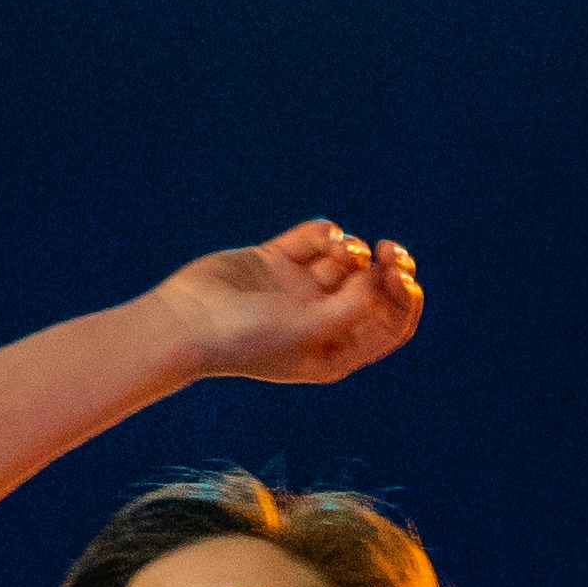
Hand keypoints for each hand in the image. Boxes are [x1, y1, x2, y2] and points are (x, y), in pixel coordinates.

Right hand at [162, 221, 423, 391]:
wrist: (184, 324)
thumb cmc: (247, 339)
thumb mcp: (308, 329)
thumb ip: (352, 306)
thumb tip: (384, 278)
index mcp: (336, 352)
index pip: (389, 326)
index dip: (402, 300)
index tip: (396, 277)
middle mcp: (321, 322)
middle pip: (373, 290)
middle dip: (387, 268)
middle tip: (388, 252)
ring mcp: (299, 292)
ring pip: (346, 261)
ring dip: (351, 250)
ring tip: (339, 249)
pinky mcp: (276, 263)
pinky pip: (314, 239)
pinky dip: (324, 233)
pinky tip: (320, 237)